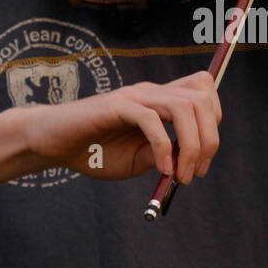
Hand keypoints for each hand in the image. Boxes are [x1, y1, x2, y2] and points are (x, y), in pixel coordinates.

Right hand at [20, 70, 221, 183]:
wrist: (53, 143)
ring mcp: (135, 96)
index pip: (204, 92)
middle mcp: (152, 92)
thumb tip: (188, 159)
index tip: (202, 161)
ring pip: (184, 106)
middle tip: (193, 173)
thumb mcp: (138, 160)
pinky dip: (163, 146)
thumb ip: (163, 154)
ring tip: (178, 175)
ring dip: (191, 145)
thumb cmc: (94, 151)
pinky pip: (152, 119)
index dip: (214, 123)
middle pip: (202, 99)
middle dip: (209, 140)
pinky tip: (160, 168)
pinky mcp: (117, 105)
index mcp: (161, 101)